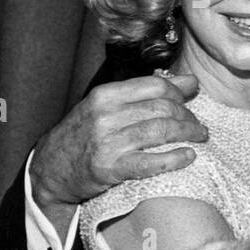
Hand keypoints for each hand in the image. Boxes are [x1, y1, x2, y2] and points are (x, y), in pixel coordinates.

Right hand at [31, 74, 207, 223]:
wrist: (50, 168)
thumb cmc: (85, 134)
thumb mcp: (109, 106)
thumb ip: (147, 92)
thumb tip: (191, 80)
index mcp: (106, 95)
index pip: (156, 86)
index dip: (180, 93)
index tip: (190, 102)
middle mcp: (106, 115)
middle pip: (162, 108)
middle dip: (188, 116)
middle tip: (198, 126)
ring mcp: (108, 142)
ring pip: (160, 131)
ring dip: (188, 134)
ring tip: (199, 137)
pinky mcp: (110, 168)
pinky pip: (151, 162)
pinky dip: (175, 158)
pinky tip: (188, 156)